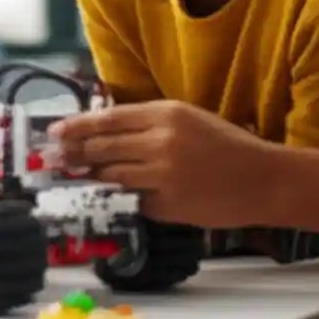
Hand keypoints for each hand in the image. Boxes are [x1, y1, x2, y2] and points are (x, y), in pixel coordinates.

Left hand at [48, 100, 276, 227]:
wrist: (265, 179)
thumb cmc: (227, 146)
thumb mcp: (188, 119)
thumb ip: (149, 123)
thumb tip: (104, 131)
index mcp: (166, 113)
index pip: (108, 119)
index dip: (77, 126)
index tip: (55, 132)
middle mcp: (161, 141)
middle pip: (102, 148)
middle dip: (73, 154)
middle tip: (53, 159)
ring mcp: (163, 175)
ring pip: (112, 176)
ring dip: (91, 178)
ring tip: (76, 178)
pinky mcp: (168, 204)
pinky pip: (134, 201)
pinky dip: (124, 198)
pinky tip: (113, 197)